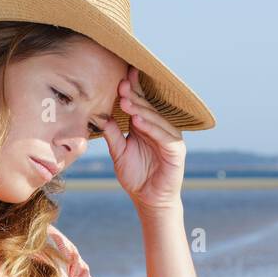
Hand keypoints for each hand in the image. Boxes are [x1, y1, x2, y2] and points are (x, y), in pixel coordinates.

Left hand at [95, 67, 185, 215]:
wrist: (149, 200)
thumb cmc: (136, 176)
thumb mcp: (119, 153)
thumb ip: (113, 135)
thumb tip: (101, 117)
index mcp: (146, 126)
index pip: (139, 104)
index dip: (132, 90)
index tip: (121, 76)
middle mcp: (159, 128)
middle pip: (147, 107)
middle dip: (134, 96)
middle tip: (121, 84)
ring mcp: (169, 138)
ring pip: (155, 119)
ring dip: (141, 109)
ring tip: (126, 102)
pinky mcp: (176, 150)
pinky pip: (163, 136)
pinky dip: (151, 128)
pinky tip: (138, 121)